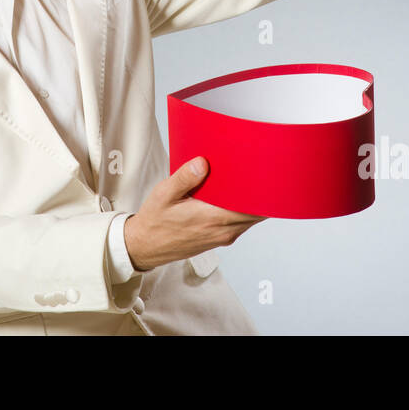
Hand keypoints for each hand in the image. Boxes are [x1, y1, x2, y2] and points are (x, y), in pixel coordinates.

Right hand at [123, 157, 266, 271]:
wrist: (146, 246)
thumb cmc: (155, 221)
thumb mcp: (164, 194)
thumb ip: (184, 178)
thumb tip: (202, 163)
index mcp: (212, 218)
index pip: (252, 207)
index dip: (262, 191)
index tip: (262, 172)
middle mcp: (223, 230)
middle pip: (257, 212)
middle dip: (260, 193)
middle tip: (256, 170)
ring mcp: (223, 236)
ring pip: (250, 219)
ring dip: (252, 202)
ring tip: (246, 180)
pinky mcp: (220, 238)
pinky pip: (240, 223)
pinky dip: (242, 210)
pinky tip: (233, 196)